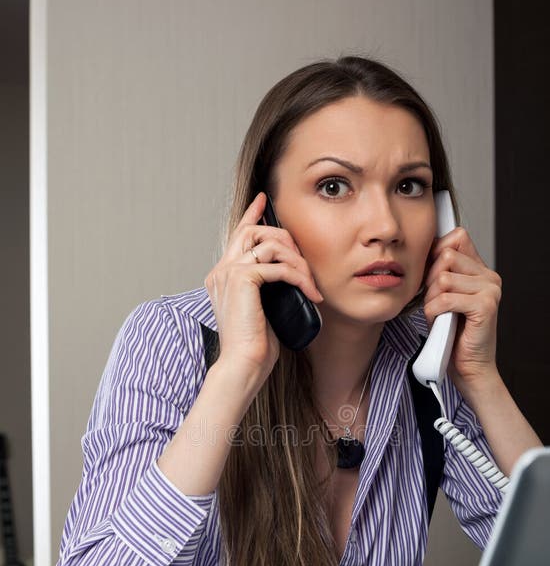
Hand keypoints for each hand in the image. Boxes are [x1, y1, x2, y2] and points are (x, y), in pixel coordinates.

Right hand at [204, 192, 322, 381]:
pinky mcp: (242, 279)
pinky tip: (310, 294)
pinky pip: (278, 266)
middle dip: (288, 240)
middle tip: (306, 264)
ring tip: (311, 286)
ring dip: (299, 263)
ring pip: (271, 245)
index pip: (237, 235)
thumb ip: (268, 289)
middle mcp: (221, 271)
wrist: (243, 365)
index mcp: (222, 277)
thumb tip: (291, 277)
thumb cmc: (255, 347)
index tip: (264, 200)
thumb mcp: (264, 310)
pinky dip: (299, 277)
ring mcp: (229, 273)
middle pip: (256, 231)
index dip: (252, 214)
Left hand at [422, 226, 501, 391]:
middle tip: (435, 304)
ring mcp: (490, 290)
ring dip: (432, 300)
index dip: (436, 255)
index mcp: (481, 271)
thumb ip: (439, 273)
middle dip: (431, 281)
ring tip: (440, 316)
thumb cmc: (452, 335)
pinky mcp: (485, 306)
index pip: (456, 238)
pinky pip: (445, 298)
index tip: (431, 279)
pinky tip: (441, 322)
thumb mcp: (441, 297)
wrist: (468, 369)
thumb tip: (423, 249)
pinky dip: (434, 312)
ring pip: (443, 278)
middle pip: (446, 256)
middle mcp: (490, 276)